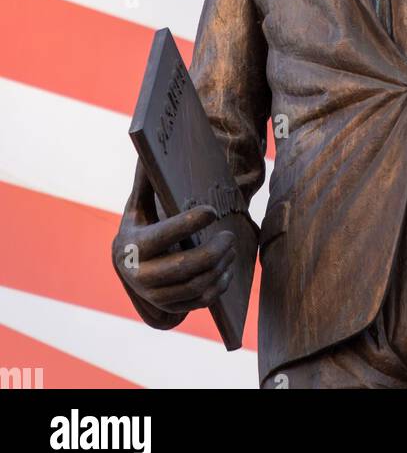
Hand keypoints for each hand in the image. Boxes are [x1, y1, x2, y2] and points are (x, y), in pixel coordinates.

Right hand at [112, 160, 235, 316]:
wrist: (129, 265)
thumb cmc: (141, 226)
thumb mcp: (138, 205)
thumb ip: (146, 180)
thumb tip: (149, 145)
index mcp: (132, 246)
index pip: (163, 236)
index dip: (188, 223)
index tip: (212, 211)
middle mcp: (139, 276)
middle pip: (184, 267)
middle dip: (213, 251)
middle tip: (231, 235)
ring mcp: (154, 296)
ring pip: (195, 285)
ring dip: (219, 267)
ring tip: (231, 248)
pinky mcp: (169, 307)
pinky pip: (199, 302)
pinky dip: (217, 287)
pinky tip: (227, 270)